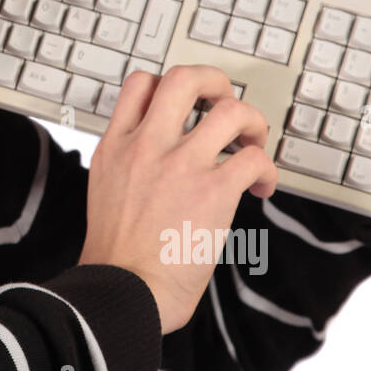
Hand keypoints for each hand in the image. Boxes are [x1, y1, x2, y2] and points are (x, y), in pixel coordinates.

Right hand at [79, 65, 276, 333]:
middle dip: (215, 82)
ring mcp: (180, 165)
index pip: (139, 84)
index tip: (186, 104)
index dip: (168, 84)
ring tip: (253, 144)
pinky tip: (262, 188)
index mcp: (115, 148)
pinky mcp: (213, 191)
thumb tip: (154, 173)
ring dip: (251, 122)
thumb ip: (127, 170)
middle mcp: (146, 147)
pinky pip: (254, 158)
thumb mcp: (104, 195)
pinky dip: (267, 168)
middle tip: (224, 104)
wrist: (121, 293)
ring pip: (230, 109)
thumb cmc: (113, 263)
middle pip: (185, 78)